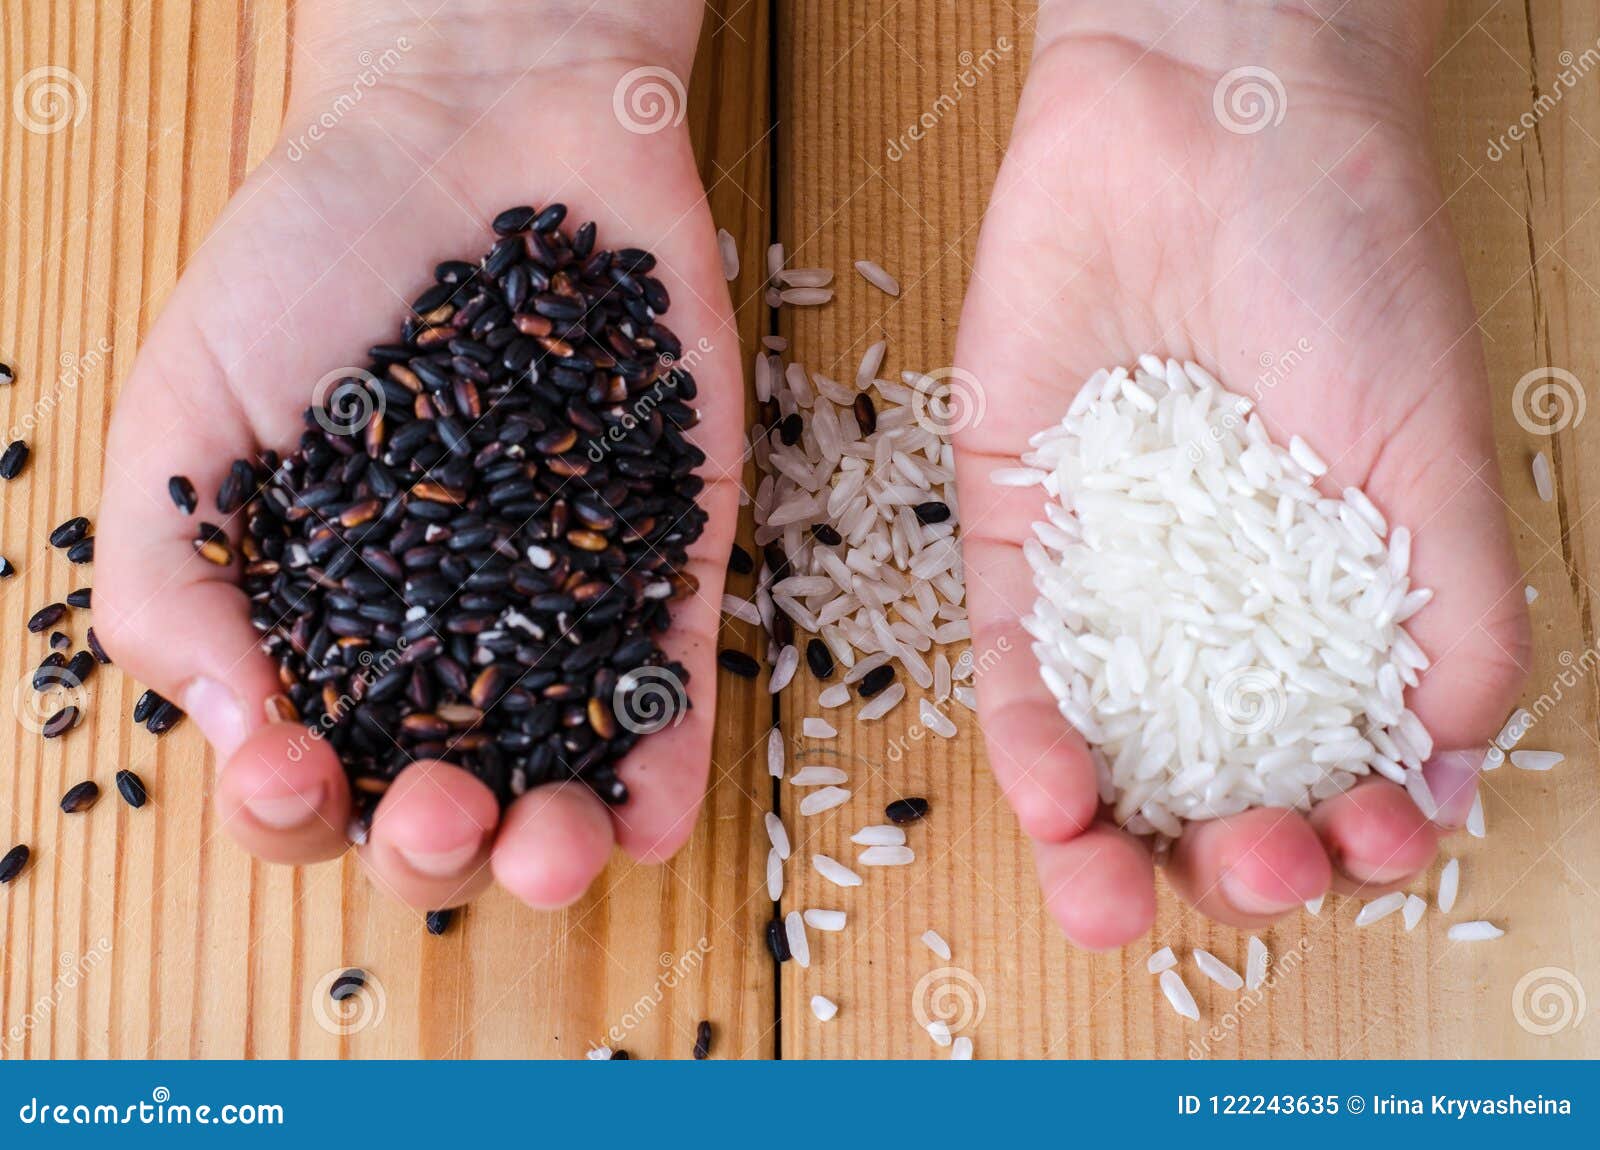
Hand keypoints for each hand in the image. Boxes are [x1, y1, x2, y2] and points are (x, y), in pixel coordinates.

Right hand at [96, 0, 741, 910]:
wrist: (474, 127)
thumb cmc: (308, 259)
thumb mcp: (188, 413)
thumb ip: (174, 581)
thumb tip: (238, 742)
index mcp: (317, 625)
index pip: (299, 778)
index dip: (291, 812)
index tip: (298, 771)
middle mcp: (442, 640)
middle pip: (439, 803)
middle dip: (435, 844)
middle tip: (439, 804)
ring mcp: (563, 605)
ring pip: (563, 774)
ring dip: (556, 845)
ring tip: (547, 841)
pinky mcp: (669, 554)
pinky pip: (675, 685)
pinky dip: (669, 765)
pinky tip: (651, 819)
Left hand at [953, 0, 1528, 947]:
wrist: (1211, 119)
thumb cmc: (1347, 265)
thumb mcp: (1432, 455)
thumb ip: (1458, 619)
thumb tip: (1447, 774)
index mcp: (1326, 606)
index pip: (1332, 764)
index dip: (1349, 832)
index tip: (1366, 845)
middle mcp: (1211, 610)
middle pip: (1210, 781)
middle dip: (1232, 857)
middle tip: (1255, 870)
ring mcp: (1106, 576)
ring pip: (1101, 747)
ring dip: (1107, 842)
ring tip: (1116, 897)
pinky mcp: (1011, 526)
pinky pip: (1012, 656)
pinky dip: (1031, 737)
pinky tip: (1053, 803)